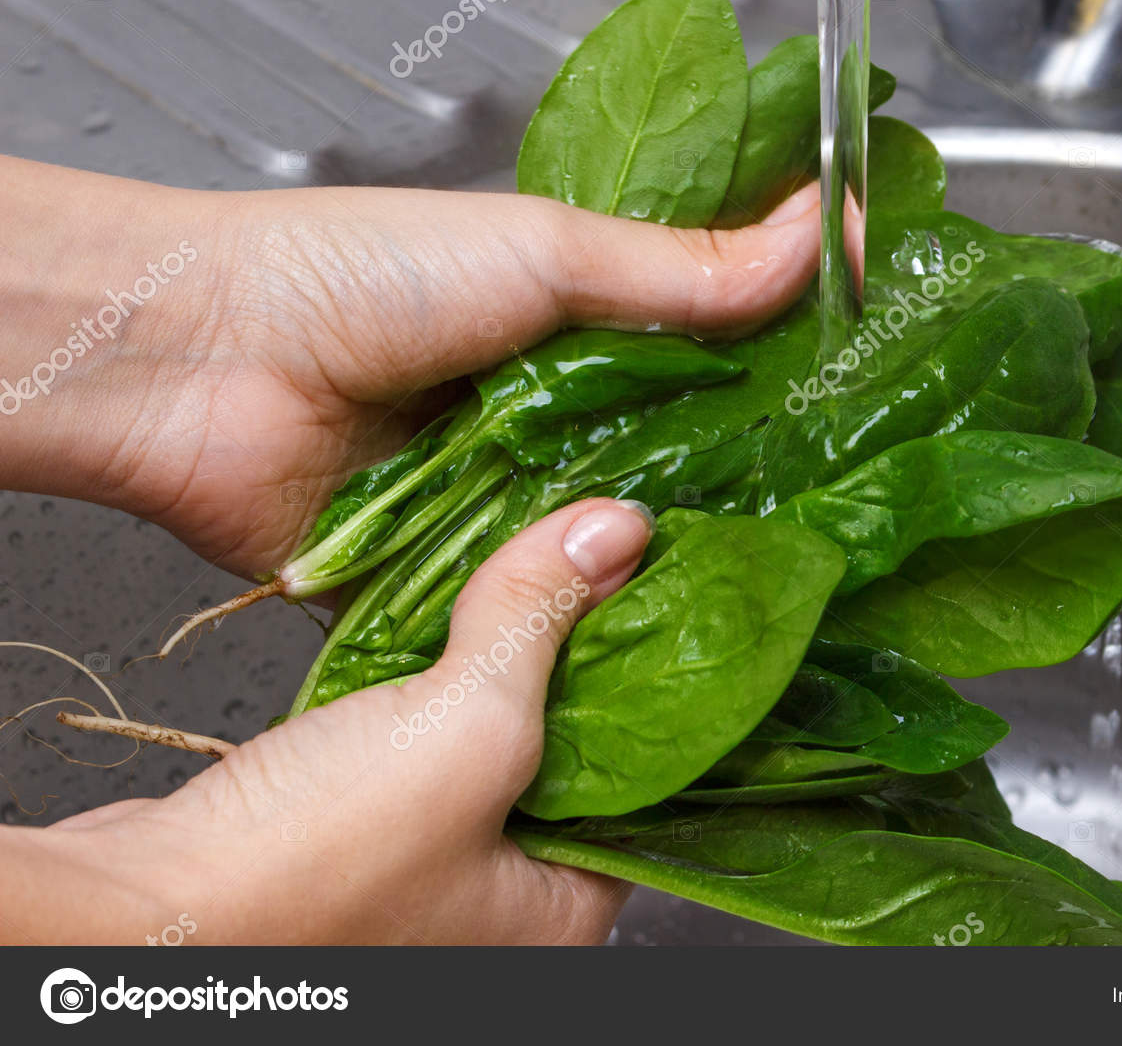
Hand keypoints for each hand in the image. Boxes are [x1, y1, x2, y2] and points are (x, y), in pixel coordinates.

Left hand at [0, 155, 818, 576]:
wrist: (200, 364)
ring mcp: (510, 514)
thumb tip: (824, 232)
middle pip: (680, 473)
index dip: (786, 389)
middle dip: (747, 497)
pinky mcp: (462, 592)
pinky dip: (589, 630)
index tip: (872, 409)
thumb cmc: (358, 276)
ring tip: (779, 590)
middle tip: (848, 518)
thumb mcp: (545, 250)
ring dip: (676, 568)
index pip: (714, 369)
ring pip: (622, 555)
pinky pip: (545, 622)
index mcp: (580, 336)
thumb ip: (684, 268)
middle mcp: (556, 428)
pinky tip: (665, 644)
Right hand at [7, 498, 654, 943]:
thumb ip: (537, 623)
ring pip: (482, 751)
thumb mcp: (462, 725)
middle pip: (565, 762)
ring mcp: (419, 882)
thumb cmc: (308, 866)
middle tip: (588, 577)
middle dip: (567, 670)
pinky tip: (425, 632)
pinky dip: (419, 695)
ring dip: (488, 673)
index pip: (645, 791)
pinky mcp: (349, 846)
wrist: (134, 919)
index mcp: (557, 917)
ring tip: (517, 584)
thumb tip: (614, 534)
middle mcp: (496, 912)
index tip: (655, 608)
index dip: (652, 694)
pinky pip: (411, 754)